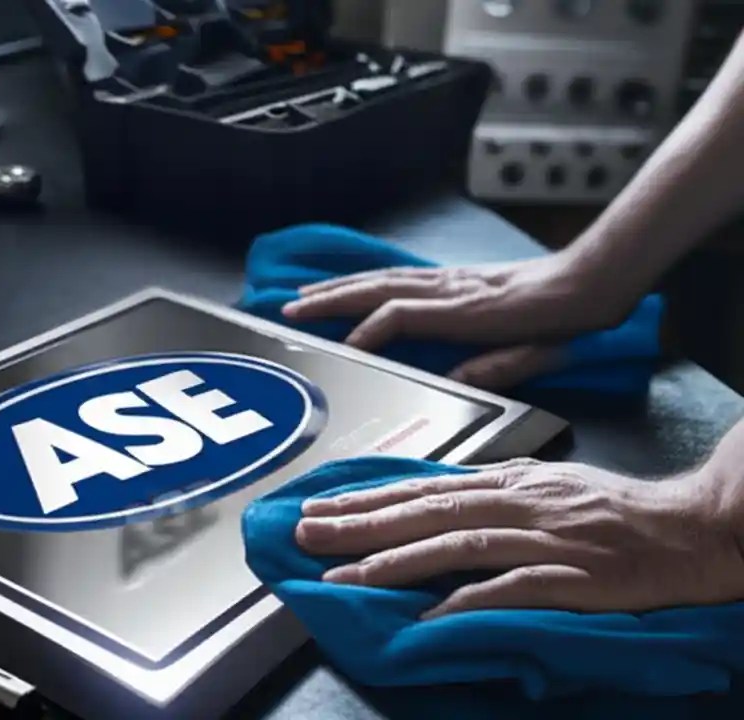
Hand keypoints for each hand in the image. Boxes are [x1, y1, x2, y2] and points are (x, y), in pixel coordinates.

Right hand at [280, 254, 624, 390]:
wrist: (592, 279)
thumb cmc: (565, 321)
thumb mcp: (535, 353)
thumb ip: (493, 367)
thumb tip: (451, 384)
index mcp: (464, 311)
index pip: (398, 317)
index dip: (366, 333)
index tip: (341, 353)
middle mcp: (449, 289)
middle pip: (375, 290)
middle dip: (328, 301)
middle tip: (288, 312)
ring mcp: (447, 280)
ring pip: (380, 279)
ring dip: (337, 287)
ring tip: (303, 296)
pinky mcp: (452, 278)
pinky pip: (396, 276)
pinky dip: (364, 280)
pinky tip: (350, 285)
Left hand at [295, 459, 743, 618]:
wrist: (692, 528)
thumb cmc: (616, 510)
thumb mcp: (544, 487)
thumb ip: (488, 496)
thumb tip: (430, 504)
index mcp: (508, 481)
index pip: (421, 487)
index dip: (366, 498)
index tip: (318, 505)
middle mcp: (518, 503)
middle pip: (424, 510)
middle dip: (359, 524)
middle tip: (306, 533)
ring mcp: (545, 539)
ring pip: (457, 544)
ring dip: (396, 560)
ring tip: (346, 574)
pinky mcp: (574, 578)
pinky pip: (513, 589)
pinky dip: (469, 600)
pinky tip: (431, 616)